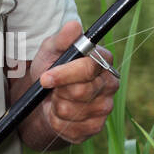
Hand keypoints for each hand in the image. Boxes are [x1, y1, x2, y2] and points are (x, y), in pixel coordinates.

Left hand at [34, 20, 118, 144]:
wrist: (44, 99)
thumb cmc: (50, 68)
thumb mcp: (51, 50)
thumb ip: (62, 38)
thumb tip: (74, 26)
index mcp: (103, 61)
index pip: (90, 68)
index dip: (65, 74)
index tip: (45, 78)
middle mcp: (110, 84)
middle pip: (82, 91)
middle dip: (59, 90)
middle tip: (50, 87)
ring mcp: (105, 108)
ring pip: (73, 111)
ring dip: (56, 105)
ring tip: (55, 98)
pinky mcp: (95, 127)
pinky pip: (72, 128)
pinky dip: (57, 121)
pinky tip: (57, 113)